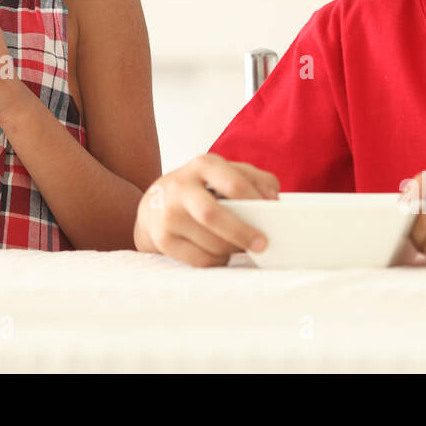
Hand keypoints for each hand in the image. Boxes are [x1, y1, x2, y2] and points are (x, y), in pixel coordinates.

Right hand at [134, 154, 280, 265]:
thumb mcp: (223, 173)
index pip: (233, 184)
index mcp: (202, 165)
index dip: (256, 201)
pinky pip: (200, 260)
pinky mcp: (163, 239)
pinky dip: (217, 260)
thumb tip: (273, 198)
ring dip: (232, 249)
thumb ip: (253, 178)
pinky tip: (220, 253)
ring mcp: (168, 214)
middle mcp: (181, 186)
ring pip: (210, 242)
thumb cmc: (198, 188)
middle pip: (213, 215)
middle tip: (261, 245)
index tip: (273, 215)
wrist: (153, 205)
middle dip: (242, 233)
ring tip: (239, 245)